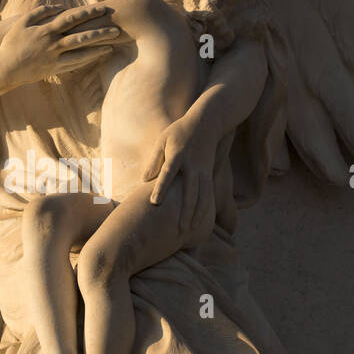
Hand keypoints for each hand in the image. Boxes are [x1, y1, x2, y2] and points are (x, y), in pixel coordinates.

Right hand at [0, 3, 120, 87]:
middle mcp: (53, 44)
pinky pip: (74, 64)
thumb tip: (59, 6)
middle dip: (100, 33)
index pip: (72, 18)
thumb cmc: (12, 44)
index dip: (88, 13)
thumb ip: (41, 12)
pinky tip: (97, 57)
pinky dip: (87, 60)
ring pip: (81, 53)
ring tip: (112, 45)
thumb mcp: (22, 23)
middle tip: (116, 29)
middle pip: (81, 37)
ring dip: (98, 49)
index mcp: (46, 30)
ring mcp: (54, 58)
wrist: (4, 69)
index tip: (102, 8)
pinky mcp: (54, 70)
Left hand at [142, 116, 214, 235]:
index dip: (161, 188)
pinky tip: (201, 222)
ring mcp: (203, 170)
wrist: (207, 122)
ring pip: (202, 196)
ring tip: (190, 230)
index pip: (168, 173)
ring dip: (197, 214)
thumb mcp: (162, 140)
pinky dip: (205, 208)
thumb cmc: (179, 131)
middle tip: (179, 229)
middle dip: (185, 210)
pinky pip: (208, 194)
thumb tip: (144, 180)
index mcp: (178, 154)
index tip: (154, 202)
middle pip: (190, 191)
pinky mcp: (209, 173)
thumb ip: (154, 160)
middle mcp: (193, 165)